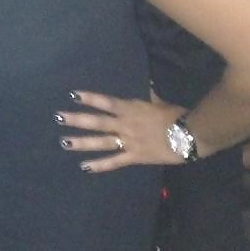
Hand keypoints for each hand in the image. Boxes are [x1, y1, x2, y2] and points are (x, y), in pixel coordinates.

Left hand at [54, 90, 184, 171]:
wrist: (190, 135)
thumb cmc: (177, 116)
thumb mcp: (161, 102)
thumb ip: (151, 95)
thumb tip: (148, 84)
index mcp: (131, 108)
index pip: (106, 102)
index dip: (90, 98)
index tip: (73, 95)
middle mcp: (125, 124)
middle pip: (97, 121)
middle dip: (76, 119)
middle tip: (58, 117)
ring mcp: (128, 141)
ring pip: (101, 141)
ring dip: (81, 142)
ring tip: (64, 142)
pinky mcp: (135, 157)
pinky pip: (114, 162)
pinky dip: (99, 165)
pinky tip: (84, 166)